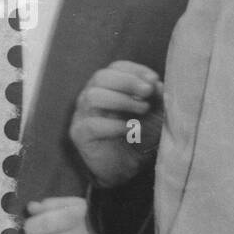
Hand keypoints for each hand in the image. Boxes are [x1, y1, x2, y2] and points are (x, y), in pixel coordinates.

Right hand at [69, 61, 163, 187]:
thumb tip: (154, 83)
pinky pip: (92, 124)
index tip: (154, 79)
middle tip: (147, 92)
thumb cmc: (140, 132)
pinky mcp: (79, 134)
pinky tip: (132, 129)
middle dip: (128, 82)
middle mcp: (90, 95)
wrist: (127, 166)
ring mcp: (82, 114)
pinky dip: (115, 125)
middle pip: (101, 77)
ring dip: (121, 100)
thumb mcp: (153, 110)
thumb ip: (153, 95)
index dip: (135, 70)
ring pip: (93, 96)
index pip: (115, 67)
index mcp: (107, 85)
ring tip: (142, 110)